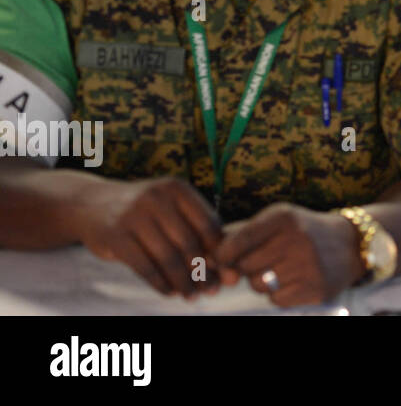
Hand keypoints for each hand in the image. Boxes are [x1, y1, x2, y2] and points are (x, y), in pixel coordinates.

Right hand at [78, 177, 222, 298]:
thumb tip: (226, 268)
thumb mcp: (169, 210)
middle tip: (212, 290)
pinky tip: (169, 292)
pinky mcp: (115, 236)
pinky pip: (144, 267)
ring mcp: (133, 216)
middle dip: (203, 271)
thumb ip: (196, 232)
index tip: (225, 271)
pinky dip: (160, 283)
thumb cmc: (143, 212)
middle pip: (189, 243)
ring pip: (168, 258)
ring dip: (183, 282)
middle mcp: (157, 197)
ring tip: (192, 296)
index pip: (208, 224)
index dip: (219, 251)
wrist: (90, 205)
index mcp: (177, 188)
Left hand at [216, 203, 363, 307]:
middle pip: (245, 267)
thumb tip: (210, 263)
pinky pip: (277, 300)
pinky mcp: (316, 288)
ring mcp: (308, 265)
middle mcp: (296, 239)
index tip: (221, 260)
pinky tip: (295, 280)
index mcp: (283, 218)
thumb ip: (243, 235)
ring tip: (282, 269)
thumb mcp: (278, 221)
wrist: (350, 243)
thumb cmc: (303, 231)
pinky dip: (280, 294)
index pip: (237, 242)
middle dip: (248, 268)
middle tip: (265, 260)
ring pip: (259, 286)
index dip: (223, 256)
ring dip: (264, 282)